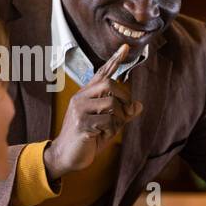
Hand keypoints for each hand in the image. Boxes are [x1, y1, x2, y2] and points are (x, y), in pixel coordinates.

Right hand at [44, 43, 143, 179]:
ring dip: (119, 118)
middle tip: (125, 113)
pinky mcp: (81, 123)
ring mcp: (79, 109)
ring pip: (111, 103)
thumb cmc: (88, 140)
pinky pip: (107, 121)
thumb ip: (122, 115)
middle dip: (124, 98)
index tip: (126, 48)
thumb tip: (139, 105)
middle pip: (109, 84)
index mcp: (86, 95)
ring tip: (110, 129)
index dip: (115, 60)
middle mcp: (81, 98)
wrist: (66, 157)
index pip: (102, 73)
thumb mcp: (109, 126)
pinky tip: (101, 136)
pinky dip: (111, 130)